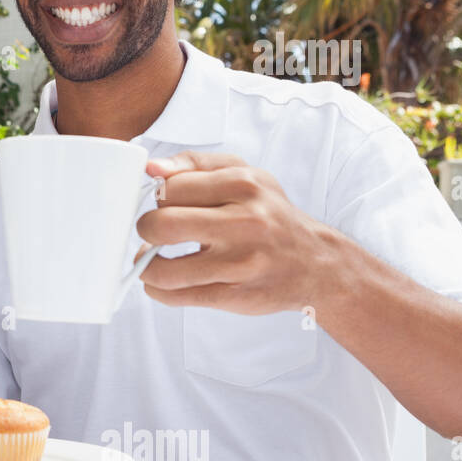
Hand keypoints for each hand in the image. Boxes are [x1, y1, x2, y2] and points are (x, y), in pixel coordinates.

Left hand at [133, 151, 334, 314]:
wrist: (316, 263)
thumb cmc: (269, 215)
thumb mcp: (243, 174)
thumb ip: (194, 164)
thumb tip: (151, 168)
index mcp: (243, 185)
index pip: (171, 188)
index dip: (157, 197)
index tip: (163, 204)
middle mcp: (244, 223)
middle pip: (161, 226)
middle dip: (145, 229)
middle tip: (153, 232)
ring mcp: (239, 263)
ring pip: (163, 270)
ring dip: (146, 266)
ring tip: (152, 259)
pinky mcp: (234, 295)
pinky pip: (175, 296)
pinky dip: (157, 289)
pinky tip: (164, 281)